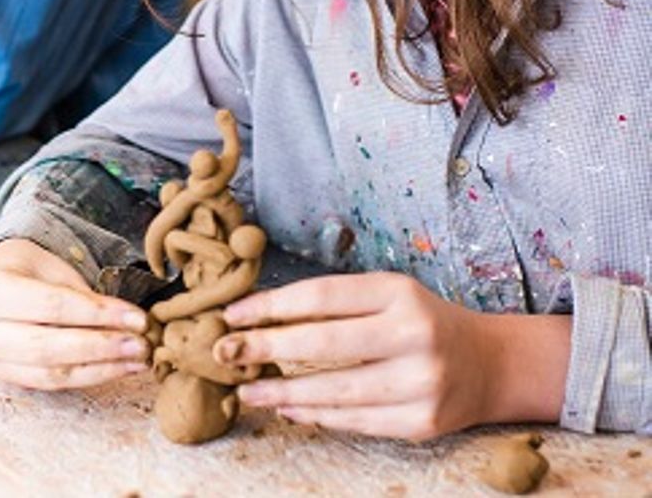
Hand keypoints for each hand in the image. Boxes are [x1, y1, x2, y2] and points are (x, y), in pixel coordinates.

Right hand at [0, 238, 151, 389]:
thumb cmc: (30, 271)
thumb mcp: (54, 268)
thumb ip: (84, 295)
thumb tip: (131, 322)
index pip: (53, 306)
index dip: (99, 314)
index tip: (137, 318)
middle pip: (49, 346)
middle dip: (102, 346)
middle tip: (141, 344)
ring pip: (52, 373)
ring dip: (101, 368)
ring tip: (136, 359)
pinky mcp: (4, 379)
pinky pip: (51, 384)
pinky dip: (89, 377)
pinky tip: (118, 368)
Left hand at [215, 271, 570, 439]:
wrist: (489, 364)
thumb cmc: (421, 320)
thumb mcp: (386, 295)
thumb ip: (335, 303)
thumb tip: (264, 317)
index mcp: (398, 292)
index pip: (321, 296)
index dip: (271, 305)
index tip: (234, 314)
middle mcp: (413, 334)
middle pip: (323, 342)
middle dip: (266, 348)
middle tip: (226, 353)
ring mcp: (421, 382)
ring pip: (336, 390)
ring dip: (283, 391)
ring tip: (249, 390)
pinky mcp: (424, 422)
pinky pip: (356, 421)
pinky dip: (316, 415)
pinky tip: (288, 408)